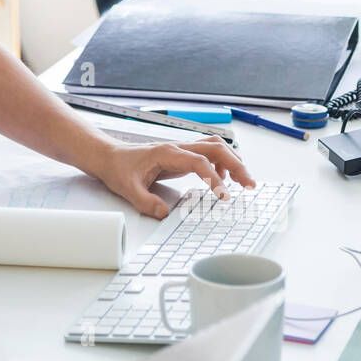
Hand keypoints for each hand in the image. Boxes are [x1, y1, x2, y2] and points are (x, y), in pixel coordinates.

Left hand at [94, 137, 255, 218]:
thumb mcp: (128, 188)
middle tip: (250, 184)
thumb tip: (164, 213)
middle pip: (215, 147)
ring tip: (245, 182)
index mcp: (167, 153)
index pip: (199, 161)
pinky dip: (222, 163)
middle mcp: (178, 147)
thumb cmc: (119, 168)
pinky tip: (224, 179)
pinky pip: (208, 153)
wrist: (110, 156)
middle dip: (236, 164)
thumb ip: (145, 202)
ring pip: (215, 147)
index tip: (224, 195)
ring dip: (233, 161)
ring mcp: (181, 149)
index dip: (214, 178)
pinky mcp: (182, 155)